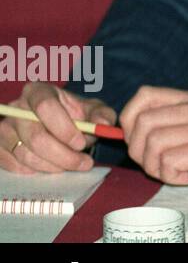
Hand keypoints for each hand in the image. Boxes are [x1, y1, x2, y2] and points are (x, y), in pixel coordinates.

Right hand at [0, 82, 115, 173]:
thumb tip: (103, 124)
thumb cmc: (77, 116)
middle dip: (62, 155)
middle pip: (35, 136)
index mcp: (39, 91)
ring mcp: (4, 128)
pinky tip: (52, 168)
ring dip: (52, 166)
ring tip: (72, 165)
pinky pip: (12, 165)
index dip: (64, 128)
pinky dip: (35, 171)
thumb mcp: (94, 111)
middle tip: (83, 163)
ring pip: (24, 154)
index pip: (45, 107)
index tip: (81, 143)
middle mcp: (16, 107)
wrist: (59, 126)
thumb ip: (102, 115)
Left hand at [119, 86, 187, 203]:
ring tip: (173, 173)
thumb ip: (170, 122)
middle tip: (156, 164)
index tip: (137, 140)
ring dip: (154, 167)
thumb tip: (127, 130)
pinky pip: (168, 161)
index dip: (129, 119)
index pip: (144, 95)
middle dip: (138, 151)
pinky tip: (187, 178)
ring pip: (152, 143)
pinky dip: (171, 177)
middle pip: (142, 122)